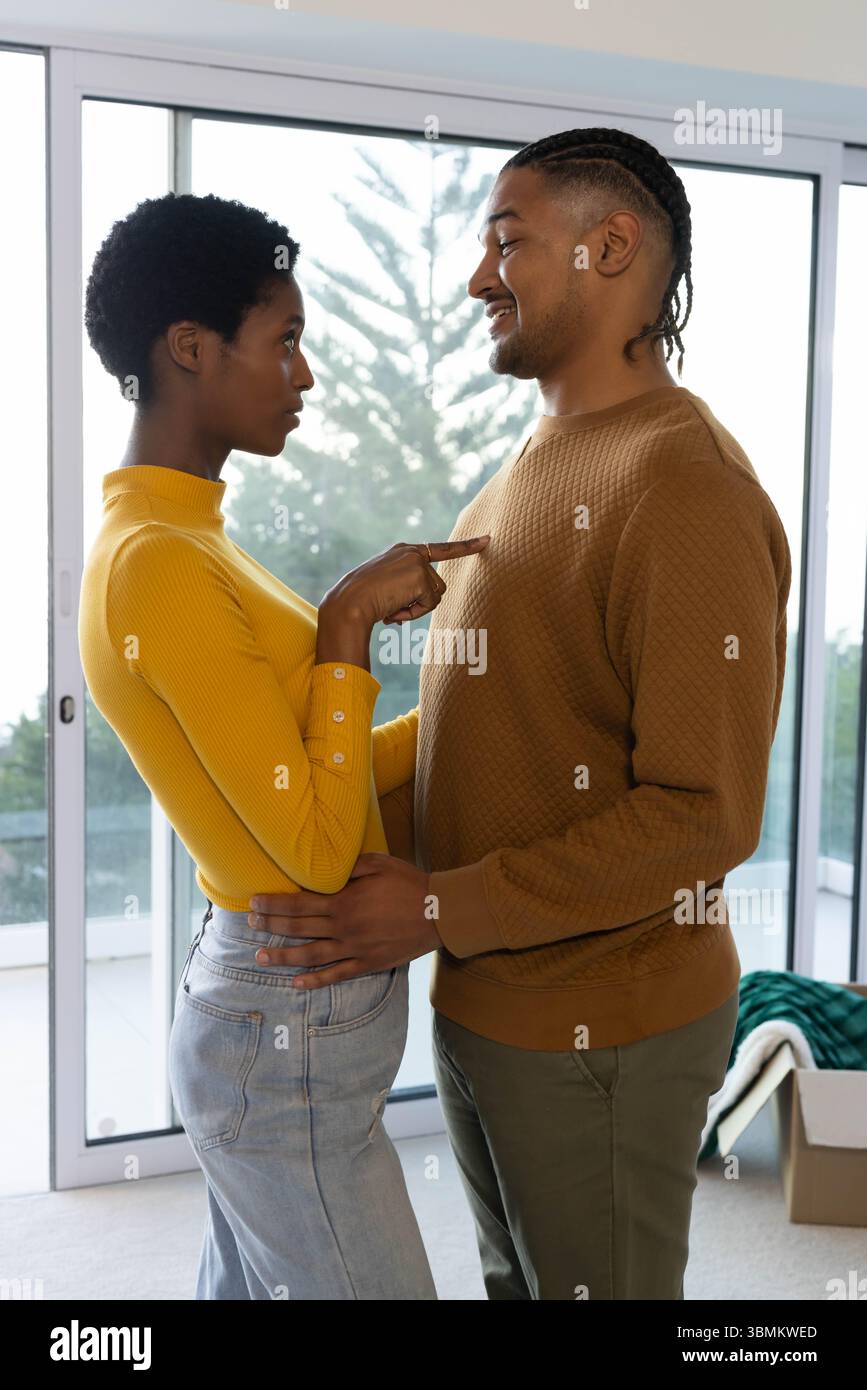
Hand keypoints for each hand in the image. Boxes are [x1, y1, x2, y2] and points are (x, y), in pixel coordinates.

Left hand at [246, 854, 439, 987]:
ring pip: (310, 955)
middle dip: (271, 925)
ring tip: (260, 957)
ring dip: (283, 956)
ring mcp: (355, 948)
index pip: (299, 902)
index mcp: (344, 901)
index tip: (254, 902)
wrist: (440, 912)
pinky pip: (336, 975)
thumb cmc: (409, 882)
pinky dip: (314, 981)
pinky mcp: (368, 963)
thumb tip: (325, 869)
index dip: (274, 903)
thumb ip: (349, 867)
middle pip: (299, 927)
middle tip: (249, 925)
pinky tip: (296, 983)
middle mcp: (344, 927)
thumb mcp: (378, 863)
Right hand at [321, 536, 490, 628]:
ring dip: (417, 609)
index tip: (488, 540)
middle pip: (438, 585)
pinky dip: (414, 613)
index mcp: (403, 552)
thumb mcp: (385, 587)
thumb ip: (408, 588)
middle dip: (421, 603)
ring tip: (392, 607)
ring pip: (435, 595)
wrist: (349, 602)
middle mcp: (412, 552)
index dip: (466, 547)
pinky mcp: (420, 576)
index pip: (440, 549)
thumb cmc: (361, 600)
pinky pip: (429, 604)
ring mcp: (417, 562)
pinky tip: (394, 609)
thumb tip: (427, 600)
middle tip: (394, 607)